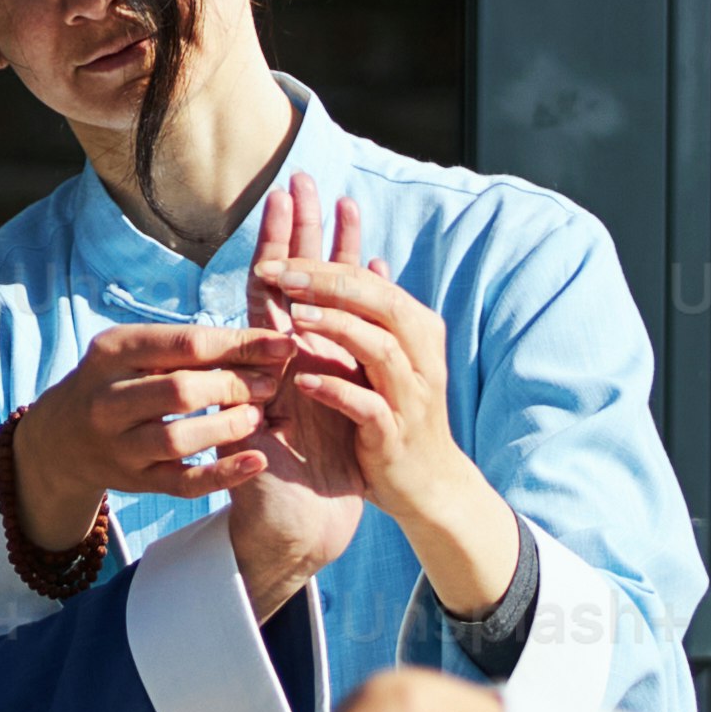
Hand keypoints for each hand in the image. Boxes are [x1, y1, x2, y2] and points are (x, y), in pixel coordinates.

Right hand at [0, 308, 286, 554]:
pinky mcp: (133, 481)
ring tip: (258, 417)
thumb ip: (187, 344)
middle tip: (270, 385)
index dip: (241, 346)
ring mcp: (118, 444)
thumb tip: (264, 341)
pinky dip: (222, 475)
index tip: (281, 346)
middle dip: (235, 386)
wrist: (61, 438)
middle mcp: (107, 398)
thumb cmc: (116, 381)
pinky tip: (256, 461)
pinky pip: (182, 483)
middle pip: (181, 391)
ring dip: (227, 427)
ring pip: (178, 438)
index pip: (186, 344)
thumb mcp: (134, 349)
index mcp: (113, 351)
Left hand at [240, 188, 517, 611]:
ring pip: (378, 347)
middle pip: (378, 301)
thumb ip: (376, 314)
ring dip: (336, 328)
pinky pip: (367, 407)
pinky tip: (307, 383)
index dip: (329, 248)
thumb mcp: (389, 360)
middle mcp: (416, 355)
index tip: (292, 224)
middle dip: (329, 280)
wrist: (428, 487)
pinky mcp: (392, 436)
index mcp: (412, 330)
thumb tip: (371, 260)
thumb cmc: (400, 416)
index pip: (368, 277)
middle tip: (282, 269)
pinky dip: (337, 391)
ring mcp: (406, 396)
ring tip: (295, 316)